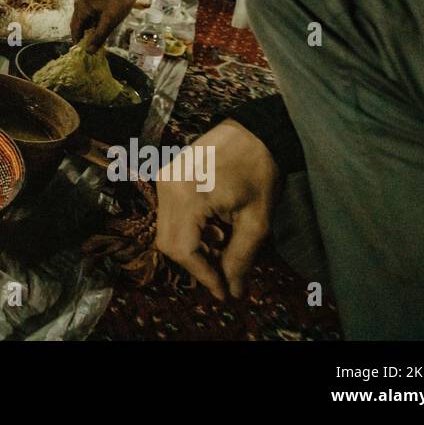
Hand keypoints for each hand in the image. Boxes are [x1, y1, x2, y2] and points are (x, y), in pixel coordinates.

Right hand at [71, 0, 141, 50]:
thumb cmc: (119, 2)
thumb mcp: (109, 22)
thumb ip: (98, 37)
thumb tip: (89, 52)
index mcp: (80, 6)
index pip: (75, 28)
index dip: (78, 41)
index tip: (84, 52)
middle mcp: (79, 1)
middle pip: (78, 24)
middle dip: (84, 35)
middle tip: (93, 47)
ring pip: (84, 20)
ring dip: (89, 29)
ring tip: (99, 38)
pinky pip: (88, 14)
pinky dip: (93, 22)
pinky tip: (102, 27)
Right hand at [154, 120, 280, 300]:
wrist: (254, 131)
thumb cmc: (259, 172)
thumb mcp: (257, 221)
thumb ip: (240, 258)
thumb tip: (232, 291)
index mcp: (187, 195)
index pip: (183, 249)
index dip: (202, 275)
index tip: (223, 292)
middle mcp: (167, 186)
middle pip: (169, 243)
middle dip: (196, 264)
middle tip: (222, 274)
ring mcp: (164, 179)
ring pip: (167, 231)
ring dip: (192, 248)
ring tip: (222, 247)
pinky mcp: (167, 175)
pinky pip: (169, 214)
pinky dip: (188, 230)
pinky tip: (212, 230)